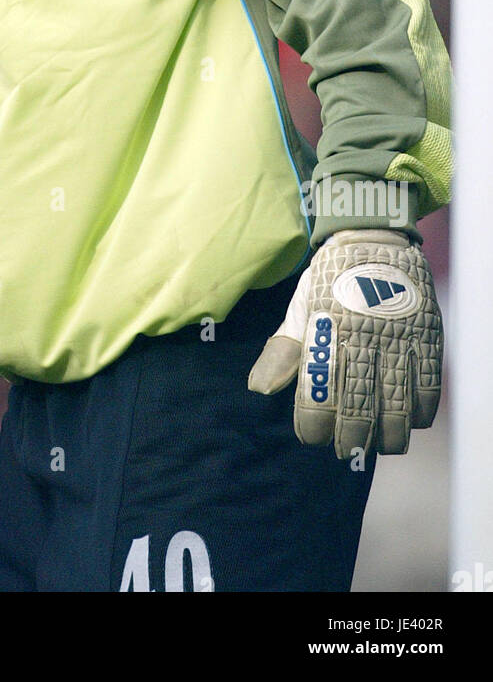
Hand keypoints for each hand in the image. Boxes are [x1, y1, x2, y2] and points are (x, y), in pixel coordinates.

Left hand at [248, 229, 441, 457]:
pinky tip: (411, 421)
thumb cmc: (330, 278)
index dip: (312, 423)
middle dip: (350, 438)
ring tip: (380, 446)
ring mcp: (397, 337)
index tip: (310, 438)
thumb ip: (285, 350)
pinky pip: (428, 383)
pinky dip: (421, 410)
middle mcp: (361, 337)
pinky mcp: (426, 333)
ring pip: (396, 403)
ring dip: (388, 434)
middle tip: (344, 452)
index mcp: (325, 330)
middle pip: (358, 406)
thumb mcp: (302, 307)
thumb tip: (259, 389)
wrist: (373, 235)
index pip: (316, 391)